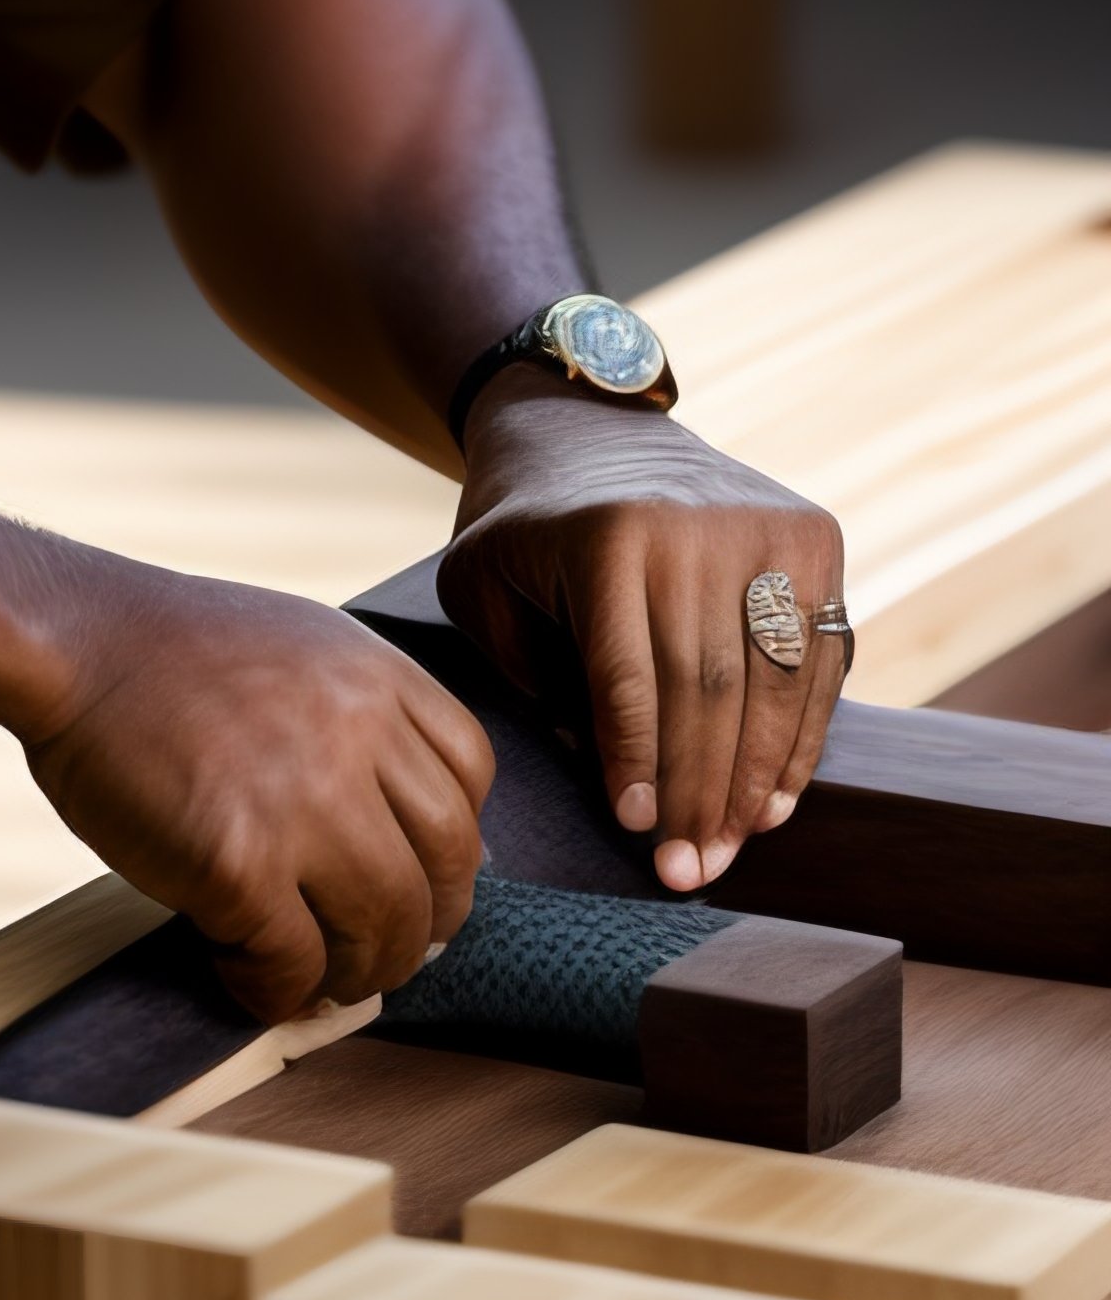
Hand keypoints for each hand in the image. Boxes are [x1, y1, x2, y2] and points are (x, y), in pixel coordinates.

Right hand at [20, 564, 493, 1022]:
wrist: (71, 642)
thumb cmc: (165, 649)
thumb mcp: (301, 646)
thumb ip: (363, 716)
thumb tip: (410, 822)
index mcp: (378, 678)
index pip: (470, 781)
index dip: (451, 846)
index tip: (419, 877)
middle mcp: (358, 737)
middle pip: (442, 869)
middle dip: (420, 929)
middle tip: (381, 953)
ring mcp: (301, 801)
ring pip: (382, 930)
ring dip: (358, 974)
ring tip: (320, 979)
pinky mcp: (237, 861)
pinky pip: (291, 962)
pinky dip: (275, 990)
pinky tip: (242, 973)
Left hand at [437, 370, 847, 891]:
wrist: (586, 426)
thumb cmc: (524, 528)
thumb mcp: (482, 588)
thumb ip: (530, 676)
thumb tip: (607, 768)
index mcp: (606, 537)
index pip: (630, 678)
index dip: (638, 763)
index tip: (637, 831)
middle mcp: (696, 526)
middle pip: (708, 691)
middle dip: (698, 794)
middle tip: (686, 873)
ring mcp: (766, 527)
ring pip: (772, 684)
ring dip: (753, 783)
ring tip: (727, 851)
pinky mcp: (814, 535)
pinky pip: (817, 660)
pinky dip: (800, 739)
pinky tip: (773, 801)